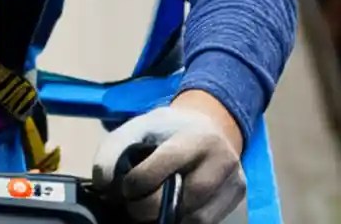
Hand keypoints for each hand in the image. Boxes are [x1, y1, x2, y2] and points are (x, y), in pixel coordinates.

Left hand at [92, 91, 245, 223]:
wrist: (208, 126)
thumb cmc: (168, 129)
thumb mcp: (138, 128)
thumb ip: (114, 151)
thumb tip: (103, 185)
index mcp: (196, 136)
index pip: (167, 162)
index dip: (140, 181)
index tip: (124, 188)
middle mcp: (222, 159)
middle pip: (187, 196)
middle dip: (152, 207)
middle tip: (132, 208)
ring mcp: (234, 181)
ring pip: (199, 217)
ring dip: (168, 220)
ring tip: (147, 212)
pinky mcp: (237, 197)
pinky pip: (208, 222)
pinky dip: (184, 222)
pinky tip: (168, 214)